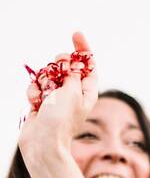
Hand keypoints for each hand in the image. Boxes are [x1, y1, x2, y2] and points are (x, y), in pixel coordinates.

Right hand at [18, 32, 96, 166]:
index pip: (88, 66)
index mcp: (87, 92)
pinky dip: (33, 92)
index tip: (76, 34)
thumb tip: (74, 62)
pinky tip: (34, 104)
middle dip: (57, 64)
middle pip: (64, 66)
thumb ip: (72, 74)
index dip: (83, 49)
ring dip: (42, 82)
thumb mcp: (72, 92)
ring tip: (43, 97)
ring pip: (46, 75)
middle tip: (56, 68)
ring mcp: (55, 98)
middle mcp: (73, 94)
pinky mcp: (40, 103)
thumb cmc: (61, 119)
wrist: (42, 143)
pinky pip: (34, 87)